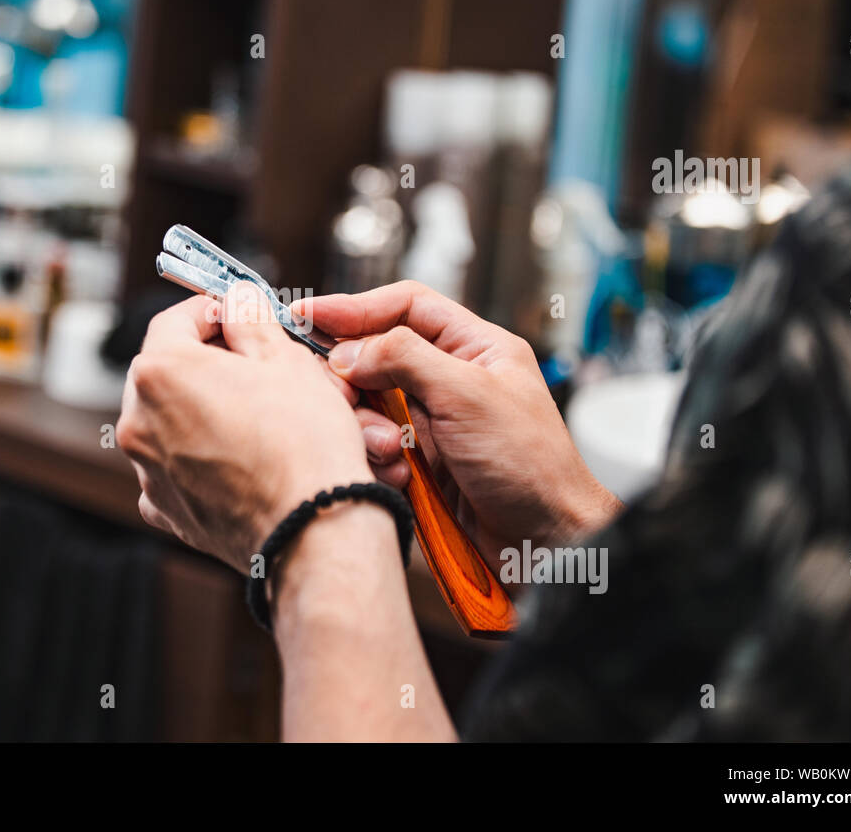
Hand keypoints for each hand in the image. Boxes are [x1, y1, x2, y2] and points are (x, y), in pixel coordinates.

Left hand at [116, 283, 373, 572]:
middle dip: (207, 363)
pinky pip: (175, 468)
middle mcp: (138, 421)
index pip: (174, 321)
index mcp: (160, 372)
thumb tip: (236, 300)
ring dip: (204, 409)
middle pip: (167, 372)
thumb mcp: (285, 359)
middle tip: (252, 364)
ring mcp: (147, 470)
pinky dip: (200, 457)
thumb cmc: (304, 442)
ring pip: (171, 420)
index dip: (211, 312)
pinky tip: (240, 457)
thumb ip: (251, 319)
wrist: (313, 529)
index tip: (238, 315)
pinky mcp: (166, 509)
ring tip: (254, 413)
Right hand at [294, 281, 620, 569]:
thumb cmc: (530, 465)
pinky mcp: (417, 462)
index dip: (354, 307)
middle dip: (352, 378)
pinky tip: (400, 478)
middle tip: (339, 397)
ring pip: (367, 405)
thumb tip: (347, 351)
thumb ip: (404, 358)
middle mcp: (449, 379)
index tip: (306, 316)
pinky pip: (372, 447)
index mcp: (474, 347)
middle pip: (375, 355)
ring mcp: (431, 422)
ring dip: (365, 427)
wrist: (544, 544)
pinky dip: (376, 460)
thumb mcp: (468, 394)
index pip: (405, 306)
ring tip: (387, 451)